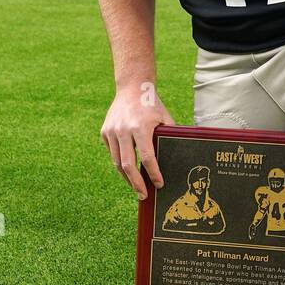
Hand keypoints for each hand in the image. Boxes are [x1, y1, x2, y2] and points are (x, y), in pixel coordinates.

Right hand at [100, 83, 174, 200]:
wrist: (131, 88)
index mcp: (140, 127)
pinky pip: (113, 153)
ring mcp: (111, 132)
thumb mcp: (165, 118)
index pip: (147, 157)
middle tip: (144, 196)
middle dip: (136, 184)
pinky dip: (120, 164)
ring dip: (127, 178)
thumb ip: (170, 137)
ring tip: (136, 187)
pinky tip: (128, 171)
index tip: (159, 184)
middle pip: (128, 165)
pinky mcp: (104, 132)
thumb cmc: (152, 105)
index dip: (153, 174)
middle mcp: (123, 130)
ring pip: (117, 162)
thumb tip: (179, 157)